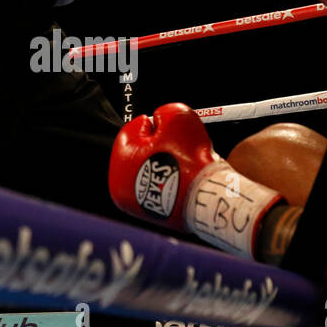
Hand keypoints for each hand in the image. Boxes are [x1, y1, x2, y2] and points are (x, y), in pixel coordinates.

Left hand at [109, 103, 280, 256]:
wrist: (206, 201)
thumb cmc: (190, 161)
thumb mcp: (178, 119)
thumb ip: (164, 112)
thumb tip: (160, 118)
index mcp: (121, 160)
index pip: (131, 131)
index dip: (151, 123)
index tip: (163, 123)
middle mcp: (120, 184)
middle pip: (137, 152)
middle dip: (156, 144)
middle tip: (175, 142)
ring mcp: (133, 202)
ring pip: (147, 171)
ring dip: (162, 163)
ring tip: (183, 162)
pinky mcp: (150, 214)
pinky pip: (157, 188)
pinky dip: (167, 181)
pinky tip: (183, 178)